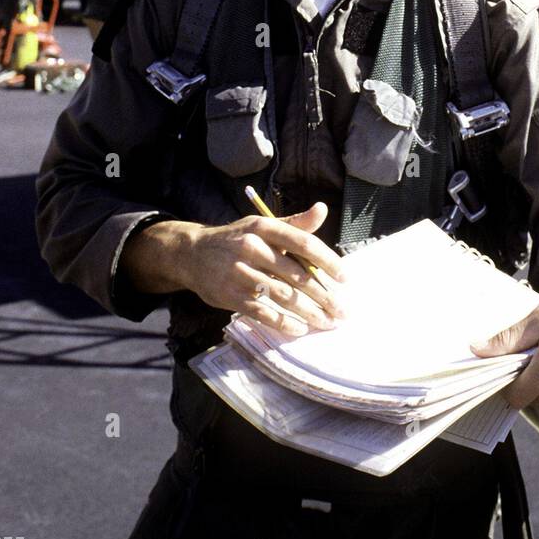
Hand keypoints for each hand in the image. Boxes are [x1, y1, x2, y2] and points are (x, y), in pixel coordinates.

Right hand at [183, 201, 348, 337]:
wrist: (192, 253)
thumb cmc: (237, 238)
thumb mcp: (263, 225)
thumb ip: (295, 224)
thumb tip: (323, 209)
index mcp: (265, 227)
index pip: (304, 244)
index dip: (328, 261)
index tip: (345, 278)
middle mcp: (252, 247)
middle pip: (296, 274)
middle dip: (323, 295)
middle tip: (341, 311)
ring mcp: (239, 272)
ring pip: (282, 295)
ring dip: (308, 312)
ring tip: (326, 322)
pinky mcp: (229, 294)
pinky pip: (262, 312)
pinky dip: (283, 323)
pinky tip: (299, 329)